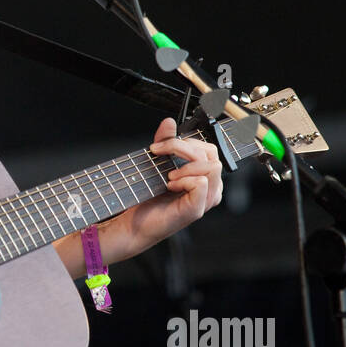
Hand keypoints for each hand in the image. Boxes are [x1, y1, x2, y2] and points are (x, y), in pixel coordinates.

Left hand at [104, 116, 222, 261]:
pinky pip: (201, 183)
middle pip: (211, 153)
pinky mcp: (197, 210)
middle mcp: (210, 188)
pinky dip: (184, 180)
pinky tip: (170, 186)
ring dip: (185, 166)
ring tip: (168, 176)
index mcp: (205, 176)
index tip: (161, 145)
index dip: (187, 141)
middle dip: (183, 148)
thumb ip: (165, 142)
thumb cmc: (148, 197)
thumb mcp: (157, 163)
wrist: (134, 223)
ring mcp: (206, 200)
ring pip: (211, 166)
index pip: (209, 148)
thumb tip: (169, 122)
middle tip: (161, 154)